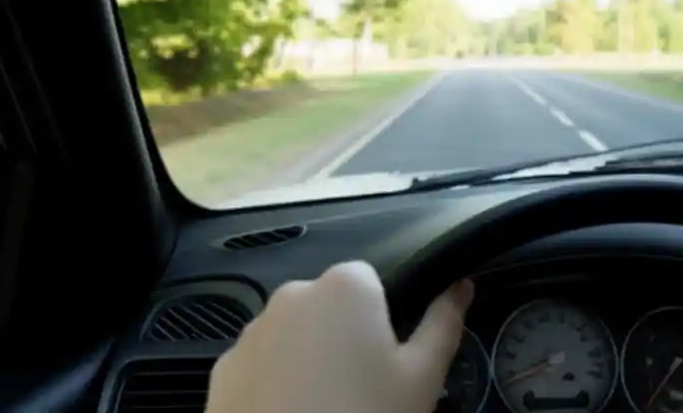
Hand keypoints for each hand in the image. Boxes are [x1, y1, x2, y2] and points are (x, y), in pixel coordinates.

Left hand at [206, 261, 473, 412]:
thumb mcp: (422, 377)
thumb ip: (443, 322)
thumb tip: (460, 286)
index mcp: (346, 286)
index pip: (373, 282)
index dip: (384, 322)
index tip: (388, 362)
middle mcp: (292, 294)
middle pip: (331, 307)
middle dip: (345, 338)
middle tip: (363, 390)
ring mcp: (252, 332)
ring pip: (295, 335)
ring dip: (309, 359)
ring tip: (326, 407)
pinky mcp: (223, 369)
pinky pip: (261, 364)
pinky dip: (275, 382)